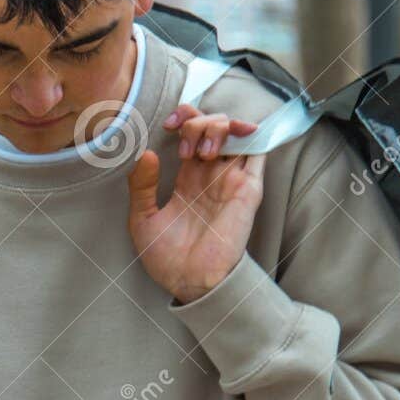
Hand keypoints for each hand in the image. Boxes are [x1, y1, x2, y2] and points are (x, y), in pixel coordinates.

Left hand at [126, 104, 266, 303]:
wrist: (190, 282)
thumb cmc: (166, 257)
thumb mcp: (142, 219)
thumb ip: (141, 186)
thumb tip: (146, 153)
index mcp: (187, 178)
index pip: (191, 132)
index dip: (183, 118)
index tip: (167, 125)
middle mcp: (210, 174)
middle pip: (212, 124)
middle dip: (196, 123)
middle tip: (184, 149)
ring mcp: (230, 179)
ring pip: (234, 131)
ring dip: (217, 127)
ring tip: (202, 152)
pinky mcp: (248, 189)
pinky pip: (259, 153)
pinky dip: (251, 136)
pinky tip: (236, 135)